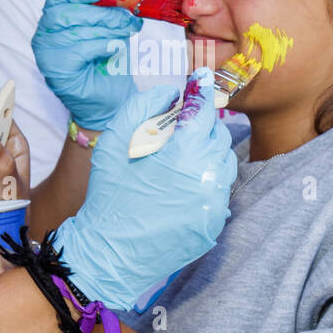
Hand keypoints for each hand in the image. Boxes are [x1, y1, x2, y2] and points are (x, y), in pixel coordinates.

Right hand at [32, 0, 142, 129]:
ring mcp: (46, 53)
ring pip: (75, 30)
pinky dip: (101, 45)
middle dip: (102, 12)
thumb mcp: (108, 24)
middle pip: (68, 11)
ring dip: (107, 29)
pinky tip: (113, 49)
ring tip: (127, 33)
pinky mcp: (55, 70)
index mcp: (54, 19)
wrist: (112, 100)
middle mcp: (44, 34)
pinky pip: (79, 49)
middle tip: (128, 18)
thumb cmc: (107, 61)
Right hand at [54, 68, 236, 310]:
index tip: (200, 81)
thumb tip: (174, 92)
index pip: (204, 111)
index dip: (200, 93)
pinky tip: (180, 187)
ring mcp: (214, 204)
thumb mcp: (116, 140)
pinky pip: (218, 192)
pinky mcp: (213, 225)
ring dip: (206, 155)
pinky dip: (204, 183)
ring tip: (179, 160)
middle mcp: (208, 177)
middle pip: (218, 137)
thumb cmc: (109, 192)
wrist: (109, 252)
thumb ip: (145, 106)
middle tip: (180, 129)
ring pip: (223, 164)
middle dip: (201, 128)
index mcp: (186, 153)